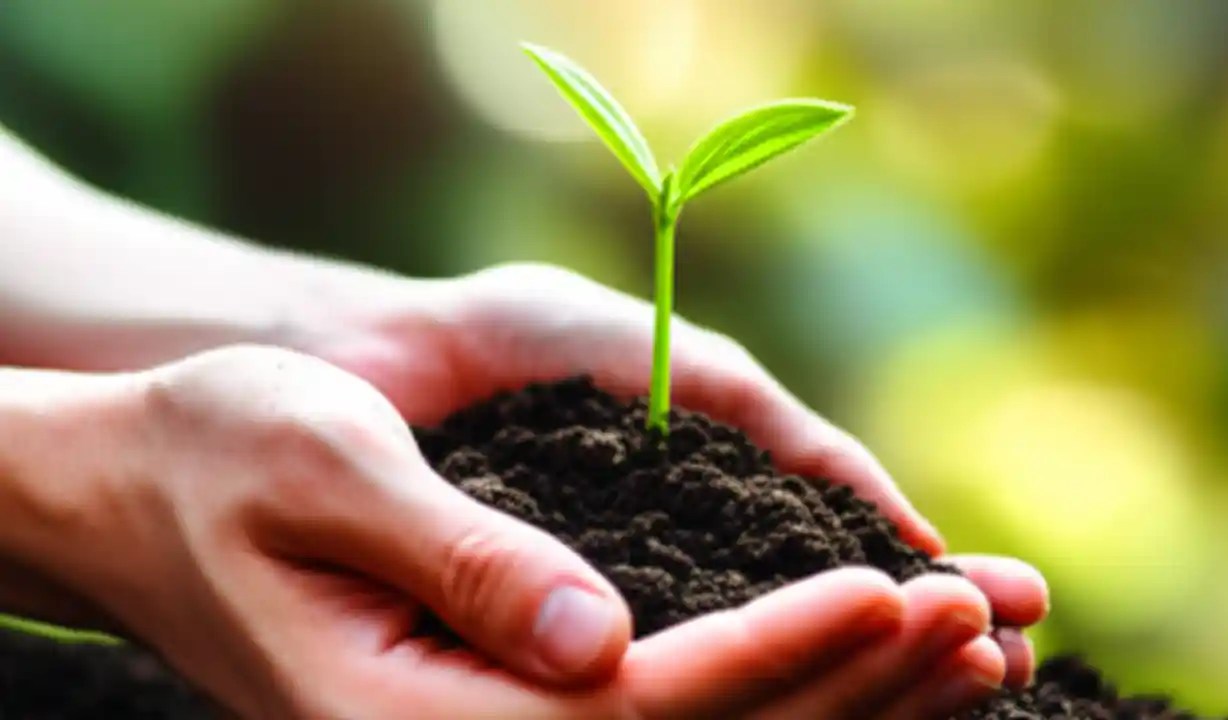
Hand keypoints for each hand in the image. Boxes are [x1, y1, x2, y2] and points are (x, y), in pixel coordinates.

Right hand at [5, 346, 1024, 717]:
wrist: (151, 494)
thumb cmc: (223, 457)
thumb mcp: (323, 473)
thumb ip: (459, 558)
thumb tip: (601, 641)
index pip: (642, 711)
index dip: (780, 651)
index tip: (895, 589)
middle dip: (854, 683)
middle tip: (986, 616)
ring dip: (849, 698)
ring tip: (974, 644)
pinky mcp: (516, 707)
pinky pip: (675, 715)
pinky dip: (786, 682)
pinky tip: (869, 652)